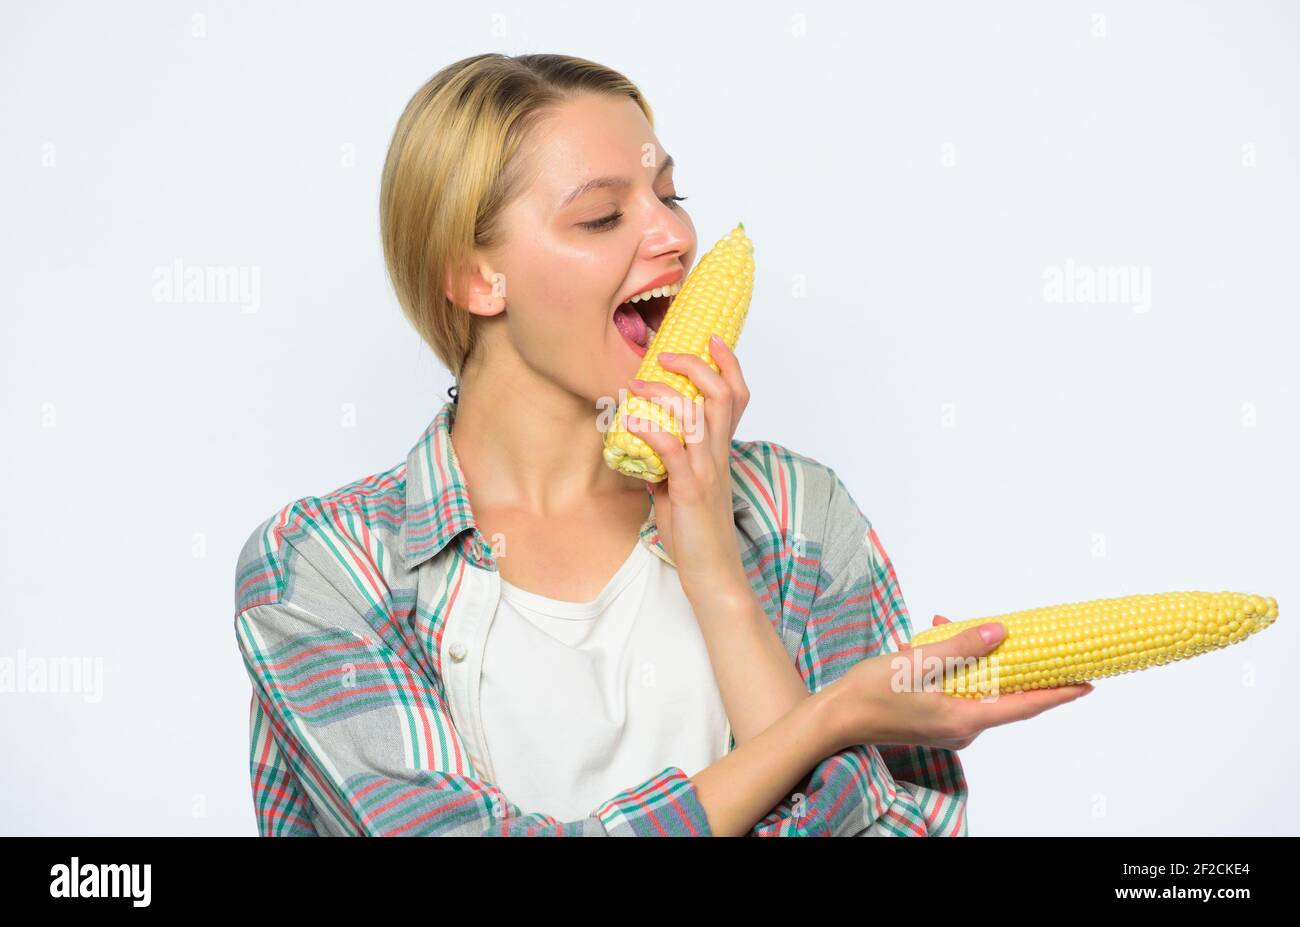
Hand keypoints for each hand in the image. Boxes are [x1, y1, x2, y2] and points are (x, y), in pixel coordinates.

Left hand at [625, 334, 750, 598]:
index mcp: (720, 450)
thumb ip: (668, 461)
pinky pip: (673, 451)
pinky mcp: (691, 490)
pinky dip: (651, 431)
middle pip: (722, 394)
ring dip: (666, 393)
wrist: (712, 572)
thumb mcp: (679, 487)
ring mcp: (707, 470)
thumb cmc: (696, 532)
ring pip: (698, 415)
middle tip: (666, 353)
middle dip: (696, 365)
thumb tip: (643, 442)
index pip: (736, 395)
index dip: (728, 363)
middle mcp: (718, 454)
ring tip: (638, 384)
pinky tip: (630, 420)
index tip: (711, 338)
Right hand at [820, 616, 1094, 752]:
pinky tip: (928, 641)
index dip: (1059, 694)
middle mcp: (961, 728)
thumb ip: (963, 647)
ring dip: (971, 657)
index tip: (1088, 683)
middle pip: (1004, 695)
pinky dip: (950, 665)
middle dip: (1011, 662)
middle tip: (1029, 639)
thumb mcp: (918, 663)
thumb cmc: (870, 694)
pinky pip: (954, 689)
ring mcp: (945, 725)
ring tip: (949, 628)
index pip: (1025, 705)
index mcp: (965, 719)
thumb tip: (1002, 632)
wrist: (833, 718)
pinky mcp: (930, 719)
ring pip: (975, 687)